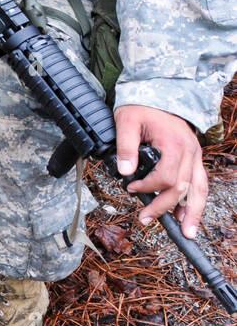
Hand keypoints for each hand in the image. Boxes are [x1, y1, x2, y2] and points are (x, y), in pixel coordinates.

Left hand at [115, 104, 207, 237]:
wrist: (159, 93)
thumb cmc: (141, 107)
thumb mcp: (125, 121)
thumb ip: (125, 147)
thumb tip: (125, 173)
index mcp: (174, 144)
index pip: (165, 177)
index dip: (148, 188)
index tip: (130, 188)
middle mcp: (190, 152)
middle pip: (183, 188)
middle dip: (165, 208)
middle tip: (146, 220)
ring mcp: (195, 155)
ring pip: (200, 189)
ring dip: (193, 212)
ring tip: (186, 232)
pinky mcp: (194, 157)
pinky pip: (200, 183)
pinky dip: (196, 200)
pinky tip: (188, 215)